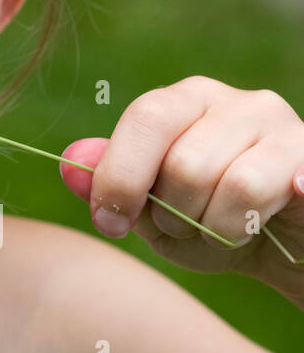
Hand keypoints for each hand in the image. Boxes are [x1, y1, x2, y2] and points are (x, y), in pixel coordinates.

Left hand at [60, 75, 303, 307]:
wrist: (284, 251)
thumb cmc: (208, 225)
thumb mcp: (148, 213)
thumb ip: (107, 184)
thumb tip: (71, 161)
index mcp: (181, 103)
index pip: (144, 120)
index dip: (122, 177)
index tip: (111, 223)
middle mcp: (232, 102)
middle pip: (185, 163)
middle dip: (177, 217)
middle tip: (187, 231)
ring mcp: (279, 125)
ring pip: (235, 185)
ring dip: (220, 230)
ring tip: (225, 232)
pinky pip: (281, 185)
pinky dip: (261, 215)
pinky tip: (265, 219)